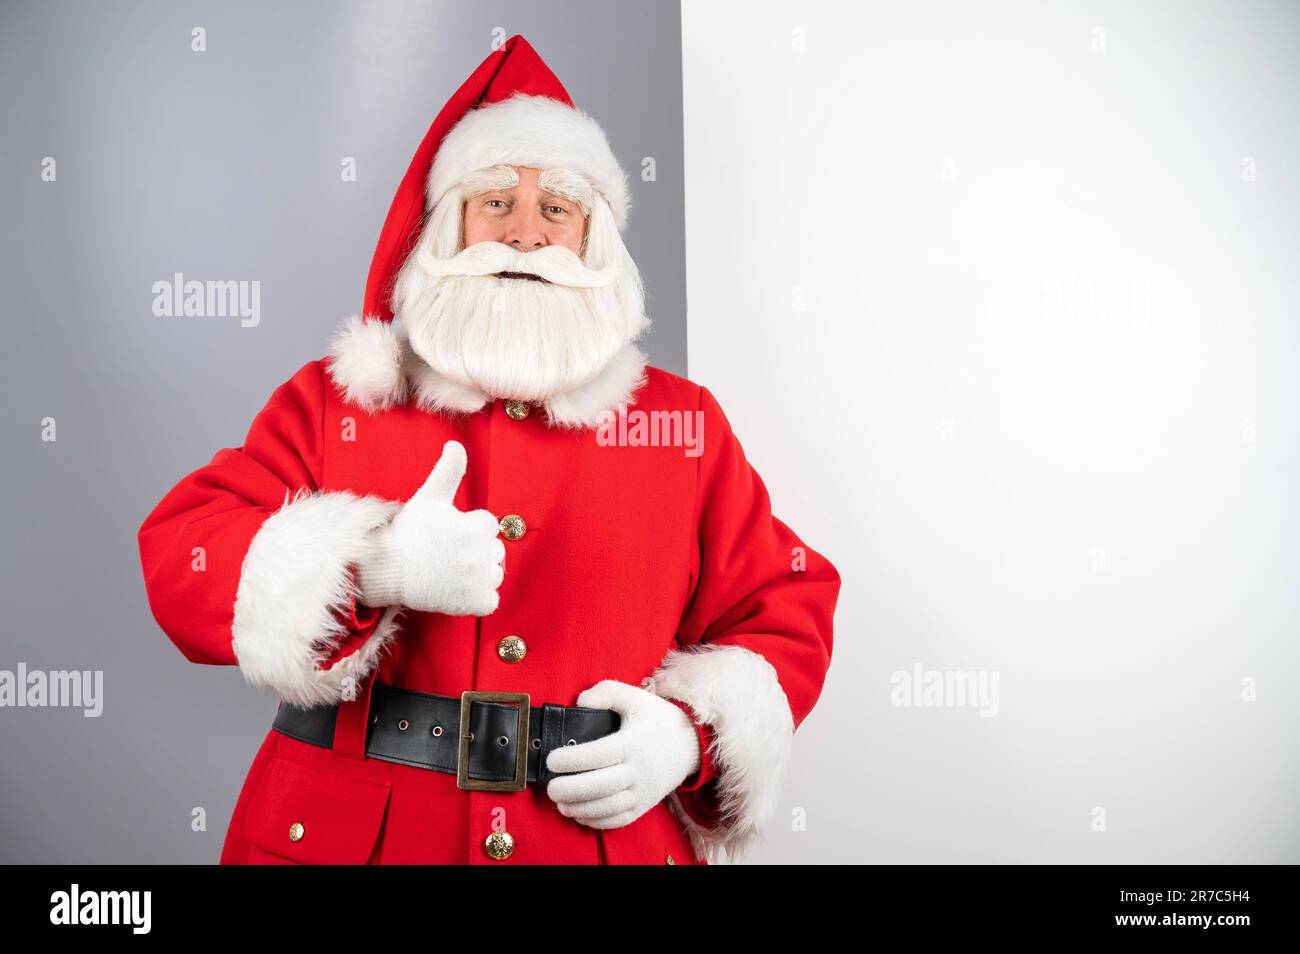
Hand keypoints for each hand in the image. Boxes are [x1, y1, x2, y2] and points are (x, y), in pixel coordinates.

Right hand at [354, 440, 504, 614]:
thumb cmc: (410, 531)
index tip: (446, 533)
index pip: (488, 526)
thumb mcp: (430, 497)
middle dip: (474, 551)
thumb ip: (449, 470)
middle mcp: (481, 554)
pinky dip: (477, 599)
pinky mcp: (475, 603)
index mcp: (478, 527)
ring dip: (477, 575)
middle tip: (445, 553)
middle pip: (493, 552)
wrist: (388, 569)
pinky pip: (490, 601)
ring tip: (449, 571)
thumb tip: (456, 443)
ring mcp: (478, 581)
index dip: (467, 528)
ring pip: (493, 575)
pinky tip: (455, 589)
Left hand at [545, 679, 701, 829]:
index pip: (597, 755)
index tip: (551, 760)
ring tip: (560, 802)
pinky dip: (596, 821)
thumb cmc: (657, 719)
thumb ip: (605, 692)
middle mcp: (638, 771)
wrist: (690, 745)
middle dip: (569, 790)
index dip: (571, 760)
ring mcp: (642, 792)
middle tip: (550, 787)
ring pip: (607, 808)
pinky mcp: (643, 806)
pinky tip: (579, 814)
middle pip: (599, 786)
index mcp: (632, 743)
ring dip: (579, 808)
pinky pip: (618, 820)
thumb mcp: (634, 697)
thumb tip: (580, 702)